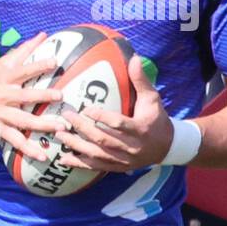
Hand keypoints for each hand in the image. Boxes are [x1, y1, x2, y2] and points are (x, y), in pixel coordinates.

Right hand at [0, 32, 70, 161]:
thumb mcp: (0, 64)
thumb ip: (23, 51)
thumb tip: (42, 35)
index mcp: (4, 78)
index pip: (23, 69)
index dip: (38, 65)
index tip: (55, 61)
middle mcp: (2, 96)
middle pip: (25, 96)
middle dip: (43, 96)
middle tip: (61, 96)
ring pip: (22, 121)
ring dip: (41, 125)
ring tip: (60, 128)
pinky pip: (13, 140)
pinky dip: (27, 149)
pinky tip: (41, 156)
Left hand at [53, 55, 172, 172]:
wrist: (166, 147)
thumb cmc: (157, 119)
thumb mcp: (152, 98)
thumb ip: (141, 80)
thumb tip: (134, 58)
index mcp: (140, 129)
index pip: (119, 124)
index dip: (102, 117)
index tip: (86, 109)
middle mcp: (132, 147)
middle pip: (103, 139)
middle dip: (82, 129)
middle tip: (65, 117)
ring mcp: (124, 160)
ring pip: (97, 154)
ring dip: (77, 145)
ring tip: (60, 134)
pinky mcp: (118, 167)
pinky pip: (97, 167)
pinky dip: (80, 164)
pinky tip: (64, 159)